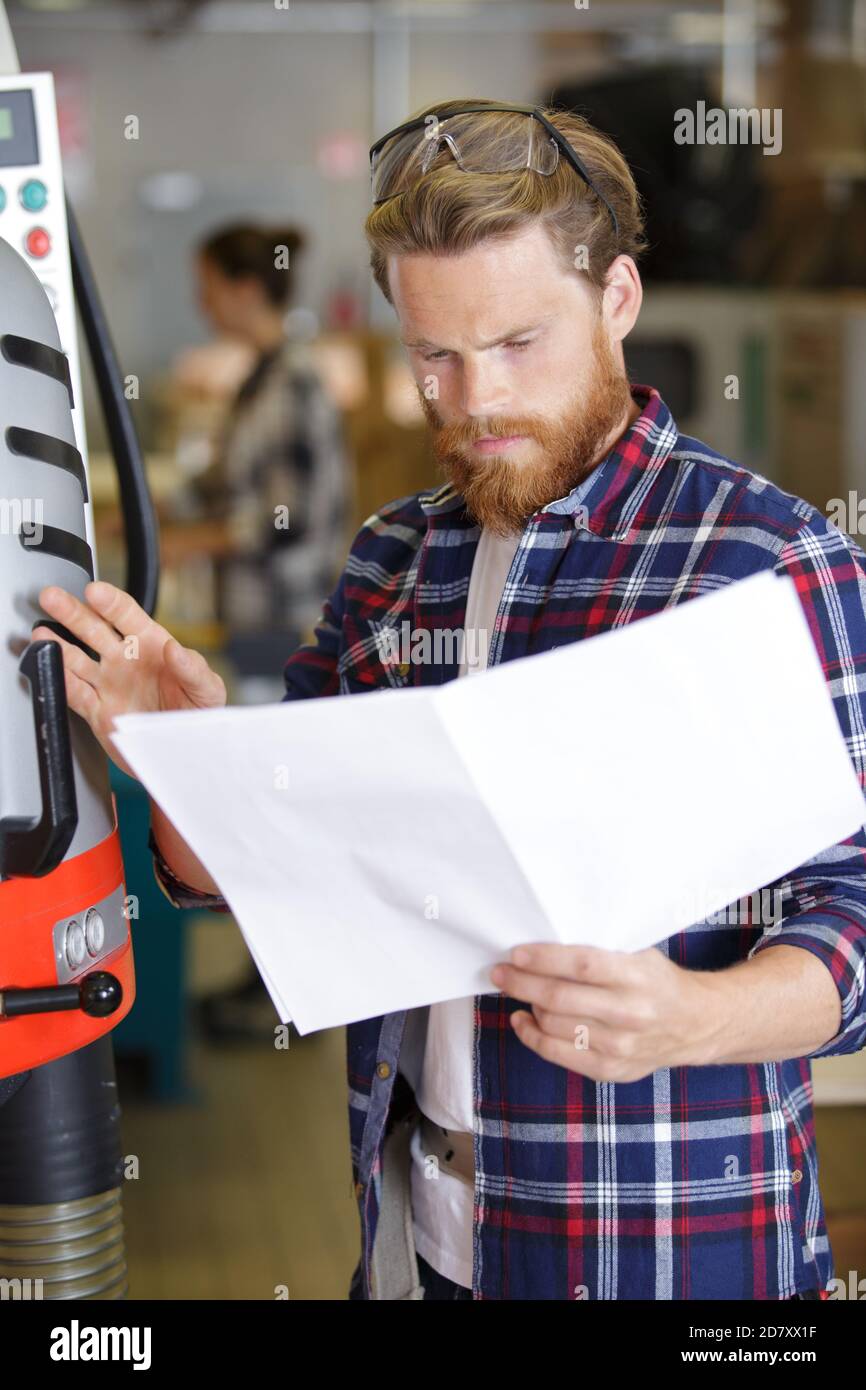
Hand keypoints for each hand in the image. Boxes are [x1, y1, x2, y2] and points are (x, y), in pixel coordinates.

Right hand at [32, 580, 226, 780]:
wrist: (187, 750)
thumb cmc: (199, 712)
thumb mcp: (208, 690)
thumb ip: (193, 668)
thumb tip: (174, 648)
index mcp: (151, 645)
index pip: (127, 616)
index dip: (110, 602)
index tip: (95, 591)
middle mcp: (125, 660)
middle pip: (93, 629)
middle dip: (72, 612)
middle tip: (52, 596)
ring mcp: (109, 684)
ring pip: (76, 658)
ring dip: (58, 645)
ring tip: (41, 632)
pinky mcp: (98, 711)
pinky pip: (74, 694)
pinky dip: (61, 682)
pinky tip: (49, 668)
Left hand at [489, 943, 726, 1080]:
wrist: (695, 1024)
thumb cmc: (657, 980)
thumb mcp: (639, 953)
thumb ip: (599, 950)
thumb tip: (543, 941)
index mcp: (638, 977)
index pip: (582, 966)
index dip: (544, 959)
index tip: (516, 953)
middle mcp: (630, 1014)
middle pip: (560, 998)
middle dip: (521, 983)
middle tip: (499, 971)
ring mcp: (621, 1047)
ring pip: (555, 1026)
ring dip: (526, 1006)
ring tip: (515, 990)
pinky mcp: (612, 1070)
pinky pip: (559, 1055)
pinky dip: (533, 1037)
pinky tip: (522, 1020)